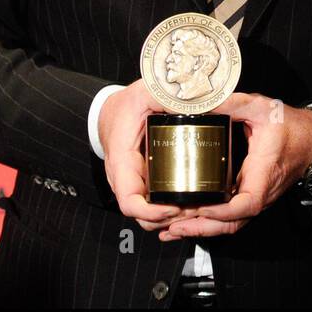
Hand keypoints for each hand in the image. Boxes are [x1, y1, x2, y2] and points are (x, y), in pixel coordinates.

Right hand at [98, 80, 201, 231]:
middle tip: (197, 208)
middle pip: (143, 216)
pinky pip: (155, 205)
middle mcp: (125, 179)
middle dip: (171, 218)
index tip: (174, 208)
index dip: (151, 212)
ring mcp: (135, 183)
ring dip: (173, 218)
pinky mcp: (145, 184)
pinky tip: (192, 203)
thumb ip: (168, 96)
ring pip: (150, 216)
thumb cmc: (127, 104)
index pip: (129, 202)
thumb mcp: (147, 93)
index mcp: (122, 161)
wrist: (114, 110)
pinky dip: (172, 211)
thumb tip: (194, 104)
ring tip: (198, 207)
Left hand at [158, 94, 311, 241]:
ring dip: (200, 229)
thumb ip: (232, 103)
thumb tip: (200, 102)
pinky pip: (229, 216)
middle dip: (200, 228)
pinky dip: (207, 222)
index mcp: (263, 173)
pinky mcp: (249, 196)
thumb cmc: (290, 126)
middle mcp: (260, 192)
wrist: (311, 139)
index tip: (201, 207)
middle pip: (231, 223)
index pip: (247, 204)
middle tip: (172, 225)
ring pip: (228, 224)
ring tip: (171, 229)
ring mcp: (254, 197)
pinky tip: (187, 221)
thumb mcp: (261, 107)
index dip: (222, 210)